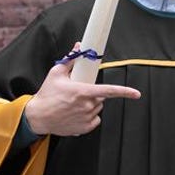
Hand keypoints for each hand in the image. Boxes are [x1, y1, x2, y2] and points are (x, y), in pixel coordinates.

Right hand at [25, 46, 140, 135]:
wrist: (38, 117)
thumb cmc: (46, 94)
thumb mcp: (56, 73)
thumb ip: (71, 59)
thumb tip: (78, 47)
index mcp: (82, 92)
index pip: (108, 91)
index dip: (124, 92)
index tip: (136, 94)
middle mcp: (86, 106)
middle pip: (100, 97)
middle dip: (93, 94)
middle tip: (78, 93)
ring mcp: (86, 118)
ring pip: (97, 108)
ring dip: (90, 105)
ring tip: (73, 104)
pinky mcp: (85, 128)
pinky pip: (94, 119)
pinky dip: (88, 116)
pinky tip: (75, 114)